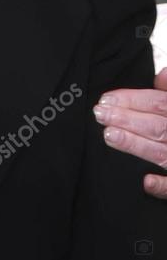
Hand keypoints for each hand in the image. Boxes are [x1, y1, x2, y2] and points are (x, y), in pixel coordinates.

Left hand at [95, 68, 166, 198]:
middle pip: (157, 126)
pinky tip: (146, 181)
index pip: (159, 103)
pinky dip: (162, 185)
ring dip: (135, 144)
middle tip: (100, 114)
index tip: (106, 99)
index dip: (133, 99)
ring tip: (109, 135)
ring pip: (161, 153)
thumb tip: (163, 74)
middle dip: (127, 119)